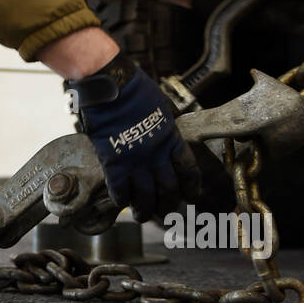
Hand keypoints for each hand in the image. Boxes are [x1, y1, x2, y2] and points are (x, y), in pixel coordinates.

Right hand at [69, 54, 200, 221]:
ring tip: (142, 215)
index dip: (191, 186)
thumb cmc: (134, 89)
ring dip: (144, 209)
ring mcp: (135, 161)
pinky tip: (122, 202)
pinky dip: (122, 199)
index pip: (188, 169)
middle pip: (168, 189)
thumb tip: (164, 134)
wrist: (111, 87)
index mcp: (171, 139)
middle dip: (168, 204)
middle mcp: (156, 154)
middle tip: (165, 210)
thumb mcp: (161, 107)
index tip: (191, 195)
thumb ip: (164, 126)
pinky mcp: (113, 163)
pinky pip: (120, 189)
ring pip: (145, 196)